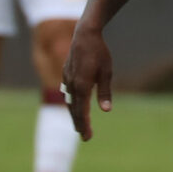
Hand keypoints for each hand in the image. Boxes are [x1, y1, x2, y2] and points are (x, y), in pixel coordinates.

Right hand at [60, 26, 113, 141]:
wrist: (85, 34)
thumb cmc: (99, 53)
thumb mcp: (107, 72)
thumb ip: (105, 92)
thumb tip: (106, 110)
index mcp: (82, 85)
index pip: (82, 111)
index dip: (85, 125)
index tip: (88, 137)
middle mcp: (72, 85)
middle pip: (74, 110)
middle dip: (79, 124)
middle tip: (85, 137)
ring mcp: (67, 79)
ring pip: (69, 102)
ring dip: (74, 115)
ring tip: (79, 125)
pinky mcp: (65, 74)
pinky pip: (67, 93)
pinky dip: (71, 103)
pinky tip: (74, 107)